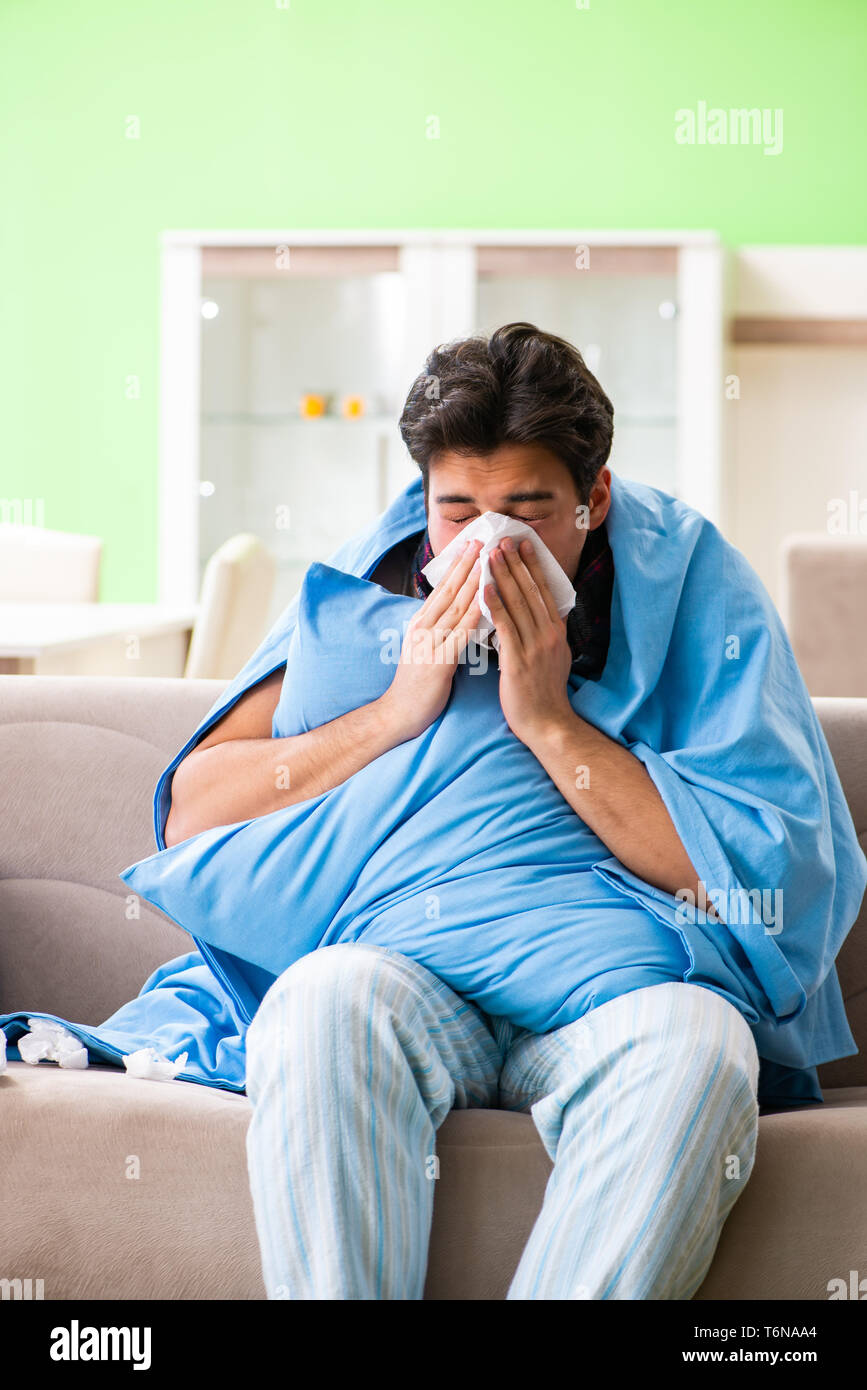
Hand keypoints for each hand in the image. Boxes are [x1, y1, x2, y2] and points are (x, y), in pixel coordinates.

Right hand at [379, 536, 482, 739]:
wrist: (399, 713)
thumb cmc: (418, 683)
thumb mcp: (426, 647)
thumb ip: (441, 628)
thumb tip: (459, 609)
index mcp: (421, 622)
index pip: (443, 588)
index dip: (459, 565)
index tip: (473, 545)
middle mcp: (423, 627)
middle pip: (448, 590)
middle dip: (466, 564)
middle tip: (482, 541)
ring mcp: (429, 643)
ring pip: (454, 607)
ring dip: (472, 583)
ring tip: (488, 562)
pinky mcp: (438, 662)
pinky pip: (458, 635)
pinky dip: (473, 617)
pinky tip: (486, 604)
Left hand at [484, 536, 573, 742]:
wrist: (548, 724)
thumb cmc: (544, 693)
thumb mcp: (554, 658)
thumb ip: (546, 634)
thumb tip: (542, 616)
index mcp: (555, 632)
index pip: (544, 591)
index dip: (533, 565)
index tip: (524, 544)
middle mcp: (548, 634)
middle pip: (530, 590)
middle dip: (516, 562)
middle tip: (504, 538)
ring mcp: (535, 646)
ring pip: (518, 603)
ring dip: (503, 575)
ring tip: (492, 553)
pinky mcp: (518, 660)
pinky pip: (505, 626)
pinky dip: (495, 604)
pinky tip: (484, 587)